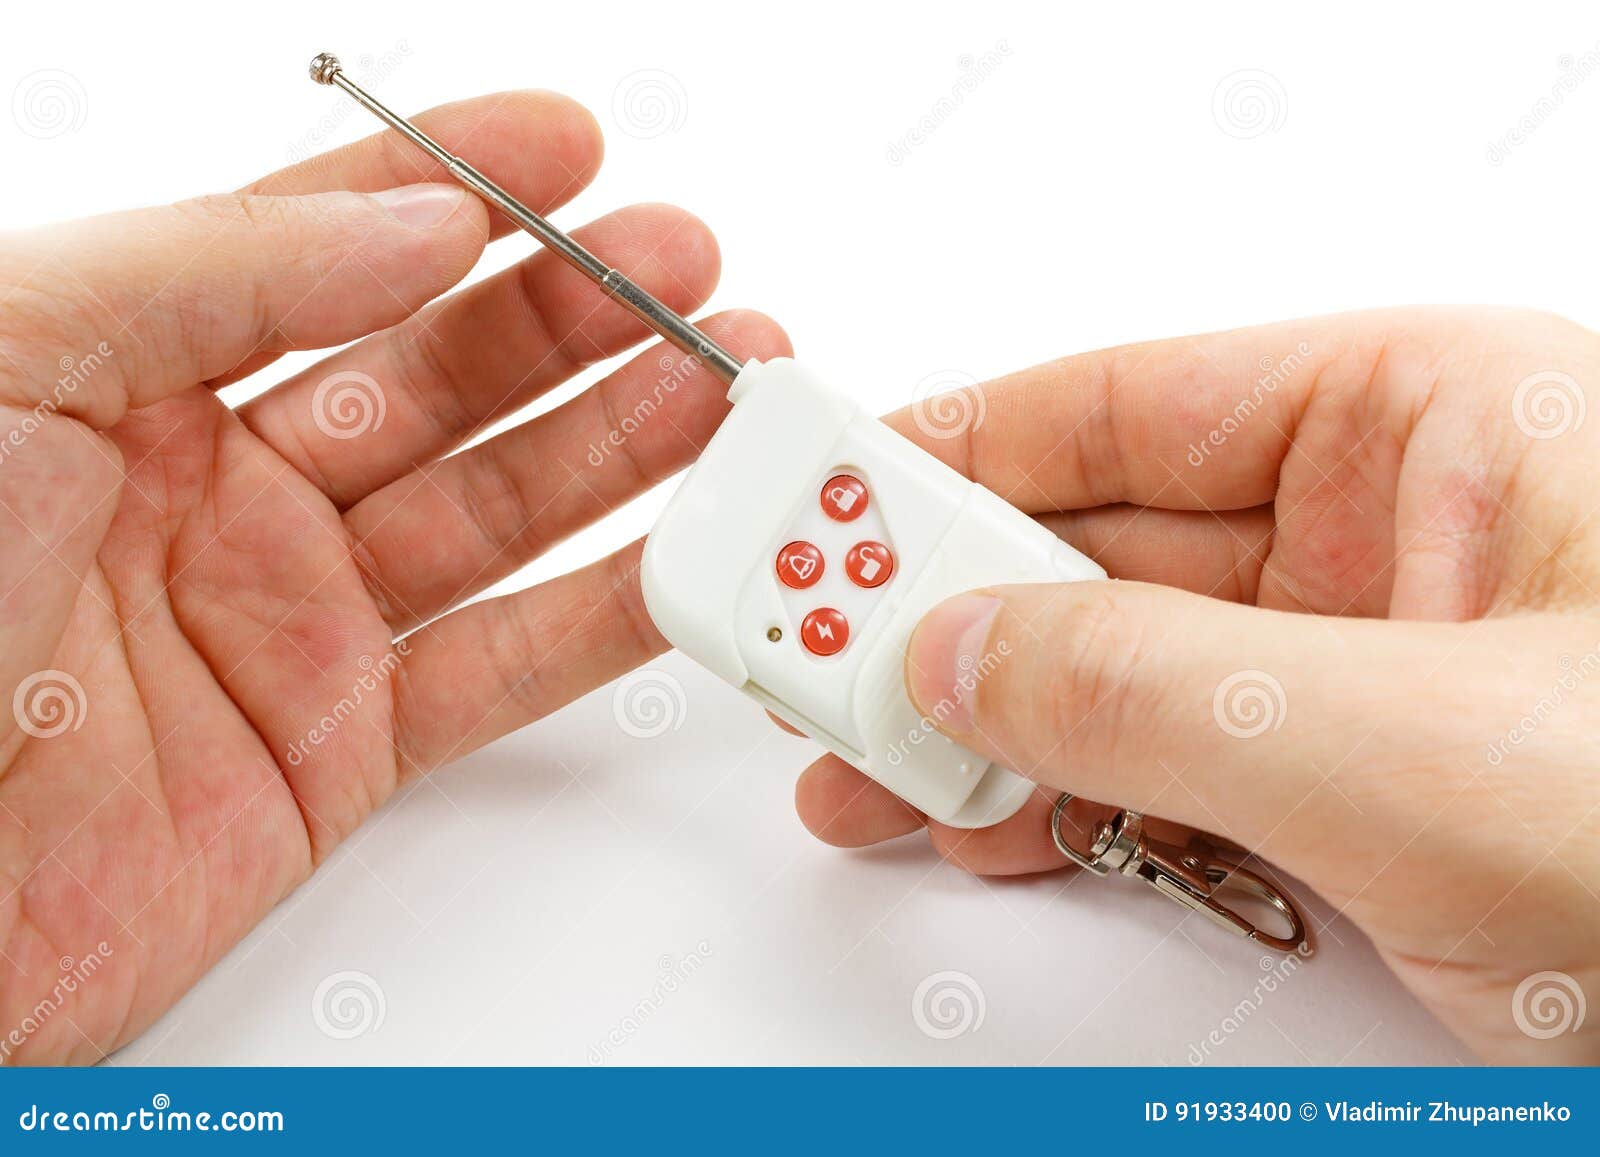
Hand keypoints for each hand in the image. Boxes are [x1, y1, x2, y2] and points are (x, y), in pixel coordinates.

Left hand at [0, 91, 785, 1063]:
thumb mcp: (4, 360)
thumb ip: (214, 268)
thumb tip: (409, 226)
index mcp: (120, 376)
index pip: (319, 247)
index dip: (456, 187)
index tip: (569, 148)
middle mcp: (213, 493)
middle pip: (437, 377)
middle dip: (573, 314)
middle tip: (682, 273)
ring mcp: (282, 622)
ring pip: (493, 514)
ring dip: (620, 448)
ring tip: (722, 390)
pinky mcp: (331, 752)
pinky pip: (498, 670)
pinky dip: (605, 619)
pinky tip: (680, 559)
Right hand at [793, 307, 1598, 1063]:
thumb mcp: (1416, 748)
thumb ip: (1149, 687)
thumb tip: (960, 653)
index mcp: (1426, 424)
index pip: (1116, 408)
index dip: (945, 447)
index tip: (814, 492)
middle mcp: (1390, 532)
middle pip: (1095, 541)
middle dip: (939, 604)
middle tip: (803, 646)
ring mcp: (1369, 669)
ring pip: (1115, 668)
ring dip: (981, 718)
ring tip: (856, 761)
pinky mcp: (1364, 788)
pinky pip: (1168, 768)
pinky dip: (1063, 801)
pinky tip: (973, 818)